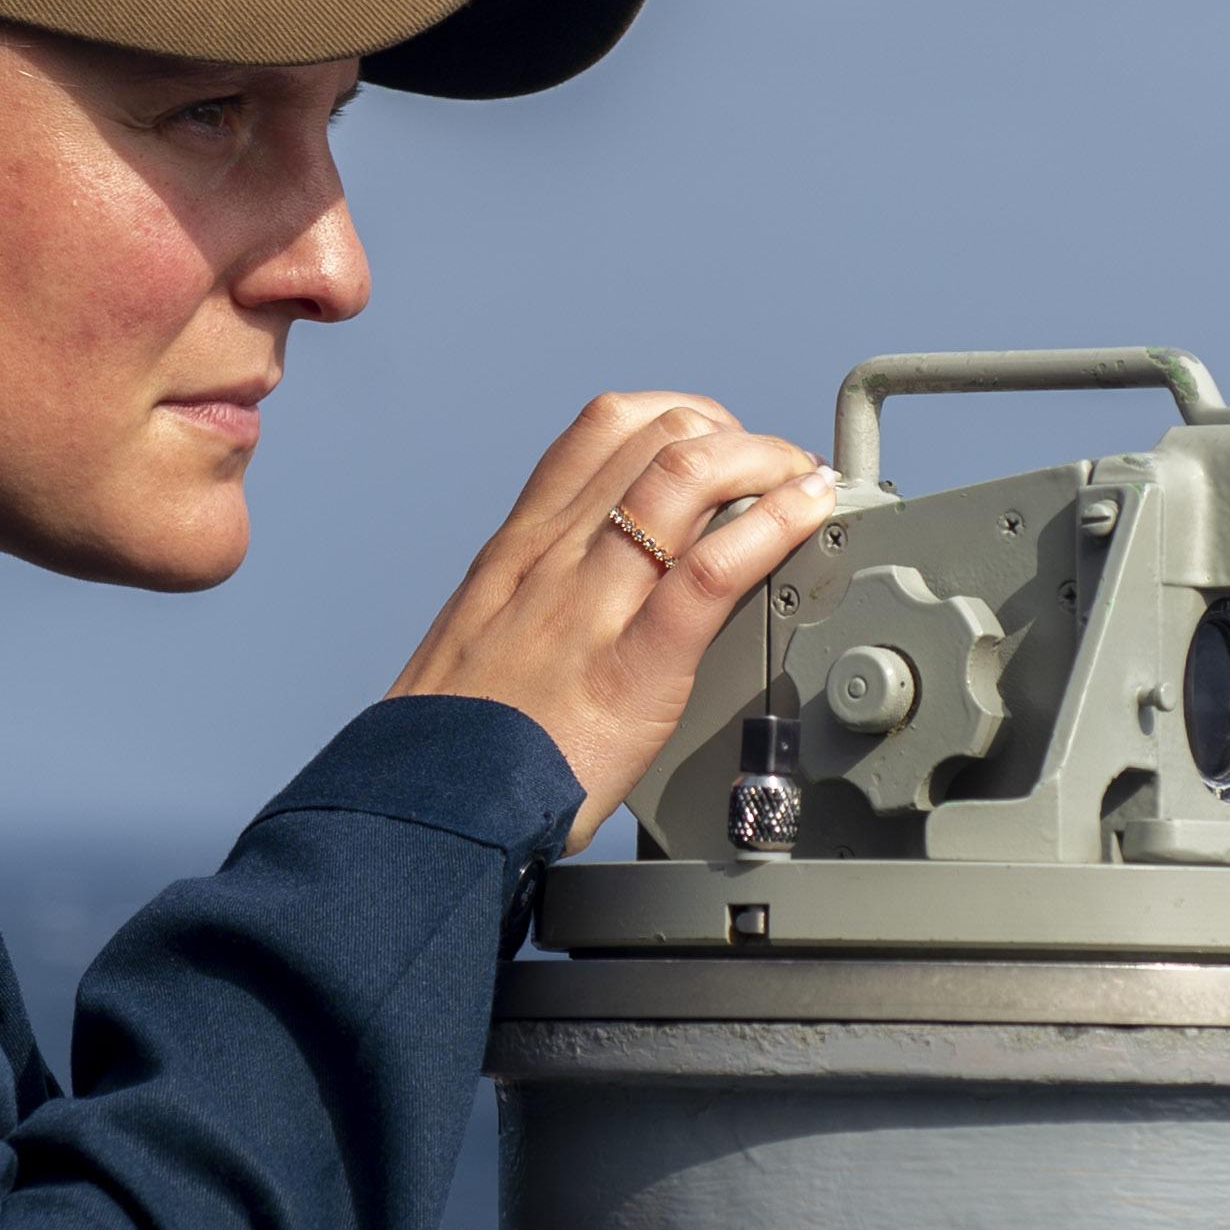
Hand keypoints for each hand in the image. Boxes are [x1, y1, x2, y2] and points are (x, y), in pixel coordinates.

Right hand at [391, 392, 835, 850]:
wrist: (423, 810)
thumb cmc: (453, 745)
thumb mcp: (479, 640)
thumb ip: (533, 605)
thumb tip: (583, 600)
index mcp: (521, 548)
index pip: (604, 429)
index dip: (680, 418)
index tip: (720, 443)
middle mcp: (555, 556)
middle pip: (658, 435)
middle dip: (736, 435)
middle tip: (776, 470)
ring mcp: (591, 605)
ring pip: (685, 477)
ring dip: (766, 461)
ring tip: (804, 480)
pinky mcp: (633, 667)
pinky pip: (710, 571)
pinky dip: (774, 527)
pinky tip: (807, 516)